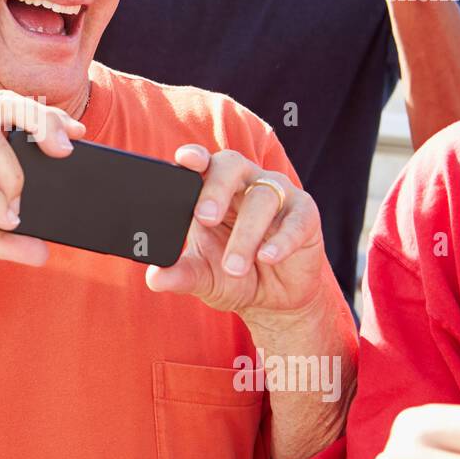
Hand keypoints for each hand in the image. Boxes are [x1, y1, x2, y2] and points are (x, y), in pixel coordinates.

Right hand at [0, 91, 84, 263]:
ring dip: (11, 179)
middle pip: (7, 105)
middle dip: (42, 125)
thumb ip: (2, 235)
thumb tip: (44, 252)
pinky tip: (2, 217)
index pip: (9, 105)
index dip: (45, 117)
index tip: (76, 135)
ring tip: (12, 211)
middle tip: (64, 152)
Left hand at [145, 146, 324, 321]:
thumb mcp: (203, 278)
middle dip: (217, 188)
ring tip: (233, 267)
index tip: (185, 160)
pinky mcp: (305, 215)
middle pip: (232, 165)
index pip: (203, 163)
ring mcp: (278, 196)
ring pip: (262, 197)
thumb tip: (154, 278)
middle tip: (205, 217)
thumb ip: (181, 274)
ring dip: (246, 234)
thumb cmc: (234, 277)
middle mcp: (246, 184)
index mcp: (214, 190)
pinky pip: (296, 219)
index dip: (195, 157)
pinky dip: (282, 239)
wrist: (273, 301)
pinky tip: (267, 256)